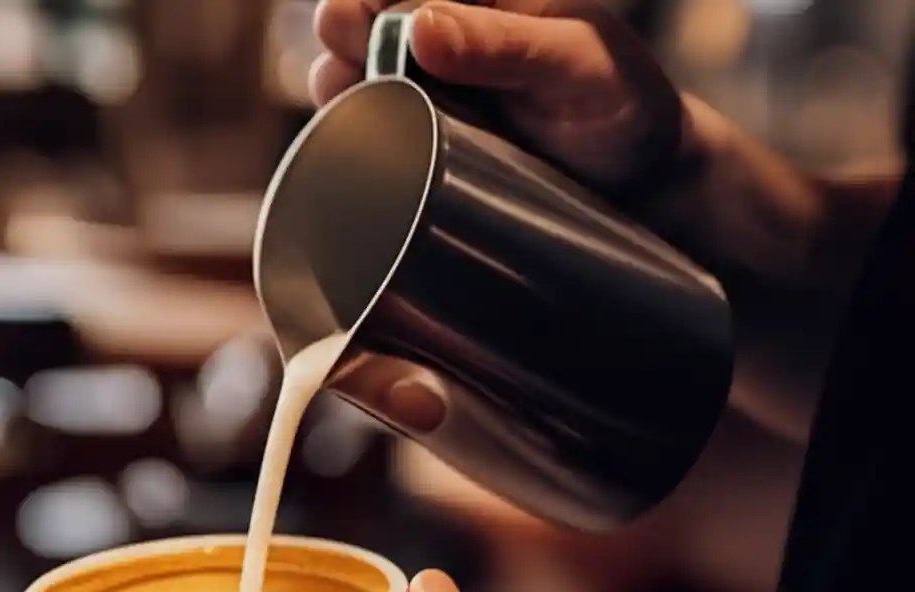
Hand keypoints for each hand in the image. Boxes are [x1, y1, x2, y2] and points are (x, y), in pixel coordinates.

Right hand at [310, 0, 684, 191]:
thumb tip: (418, 26)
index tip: (367, 25)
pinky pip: (357, 120)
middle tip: (371, 69)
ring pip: (344, 65)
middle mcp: (441, 25)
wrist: (638, 184)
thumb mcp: (579, 67)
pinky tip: (364, 141)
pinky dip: (347, 127)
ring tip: (371, 108)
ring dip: (341, 84)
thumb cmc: (622, 106)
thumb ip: (505, 46)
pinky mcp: (413, 134)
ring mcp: (422, 80)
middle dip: (345, 31)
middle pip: (354, 12)